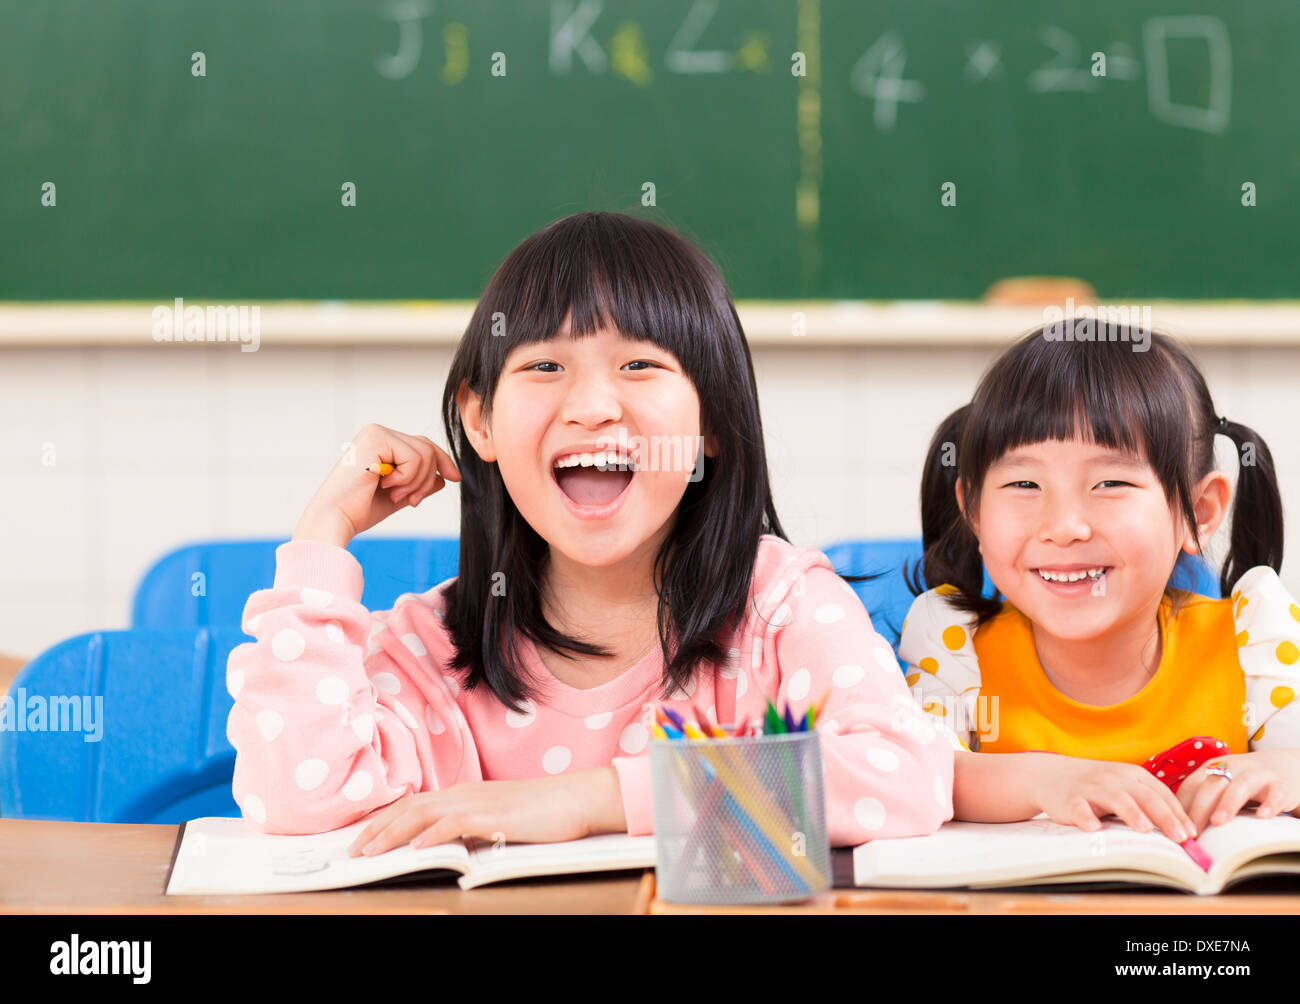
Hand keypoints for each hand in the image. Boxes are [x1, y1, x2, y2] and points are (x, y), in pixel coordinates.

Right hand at [294, 424, 459, 545]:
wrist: (336, 519)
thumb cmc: (359, 510)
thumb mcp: (398, 495)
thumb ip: (419, 484)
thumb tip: (442, 477)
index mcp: (380, 443)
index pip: (422, 445)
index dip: (442, 461)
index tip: (455, 478)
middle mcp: (377, 432)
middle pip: (427, 447)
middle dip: (426, 478)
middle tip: (412, 501)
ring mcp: (376, 433)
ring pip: (425, 453)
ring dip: (416, 482)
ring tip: (395, 495)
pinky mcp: (376, 438)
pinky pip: (415, 457)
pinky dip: (407, 479)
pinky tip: (386, 486)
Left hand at [345, 770, 620, 855]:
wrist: (578, 797)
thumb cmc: (543, 810)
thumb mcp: (499, 818)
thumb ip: (471, 826)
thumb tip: (446, 844)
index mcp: (465, 793)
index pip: (414, 804)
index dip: (384, 819)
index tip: (361, 837)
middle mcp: (465, 793)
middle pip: (409, 807)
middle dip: (376, 828)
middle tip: (351, 850)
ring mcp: (479, 803)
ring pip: (423, 814)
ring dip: (392, 833)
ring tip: (370, 852)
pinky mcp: (495, 816)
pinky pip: (456, 824)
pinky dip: (432, 835)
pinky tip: (416, 849)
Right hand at [1028, 754, 1196, 842]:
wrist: (1051, 775)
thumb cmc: (1096, 787)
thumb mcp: (1124, 787)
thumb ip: (1147, 802)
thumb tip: (1182, 832)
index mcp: (1132, 775)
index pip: (1161, 793)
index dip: (1178, 813)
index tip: (1192, 834)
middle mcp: (1114, 778)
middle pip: (1145, 796)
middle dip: (1165, 817)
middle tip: (1180, 838)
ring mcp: (1092, 788)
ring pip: (1116, 798)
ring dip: (1131, 813)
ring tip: (1145, 829)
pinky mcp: (1070, 799)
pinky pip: (1079, 808)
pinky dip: (1087, 817)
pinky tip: (1094, 829)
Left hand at [1177, 750, 1299, 833]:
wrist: (1282, 768)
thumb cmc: (1242, 785)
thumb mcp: (1221, 788)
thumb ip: (1203, 803)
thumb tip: (1179, 831)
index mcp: (1211, 769)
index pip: (1192, 785)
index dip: (1182, 806)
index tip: (1176, 829)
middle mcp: (1232, 767)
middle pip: (1211, 786)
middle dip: (1199, 808)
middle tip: (1193, 832)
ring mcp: (1257, 774)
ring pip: (1240, 785)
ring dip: (1227, 803)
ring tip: (1218, 822)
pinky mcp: (1280, 784)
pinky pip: (1274, 793)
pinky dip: (1269, 804)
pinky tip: (1262, 817)